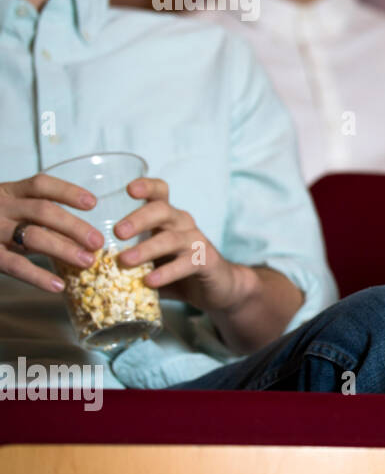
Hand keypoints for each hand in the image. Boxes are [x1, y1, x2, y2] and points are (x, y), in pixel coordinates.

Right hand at [0, 173, 104, 290]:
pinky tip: (57, 285)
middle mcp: (0, 206)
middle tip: (98, 242)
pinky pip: (14, 265)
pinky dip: (37, 276)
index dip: (68, 192)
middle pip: (43, 211)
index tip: (93, 203)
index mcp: (9, 192)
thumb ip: (39, 218)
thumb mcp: (11, 211)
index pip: (41, 185)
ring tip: (88, 262)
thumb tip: (84, 237)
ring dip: (64, 249)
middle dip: (74, 226)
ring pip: (32, 236)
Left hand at [114, 177, 243, 310]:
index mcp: (167, 217)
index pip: (159, 191)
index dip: (146, 186)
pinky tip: (150, 281)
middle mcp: (182, 223)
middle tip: (117, 232)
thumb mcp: (149, 260)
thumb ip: (123, 259)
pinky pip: (186, 263)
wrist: (216, 287)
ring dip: (147, 249)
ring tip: (125, 261)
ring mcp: (196, 241)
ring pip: (172, 238)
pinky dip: (167, 272)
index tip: (128, 189)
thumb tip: (79, 266)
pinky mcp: (206, 261)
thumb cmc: (175, 271)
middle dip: (138, 218)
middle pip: (162, 210)